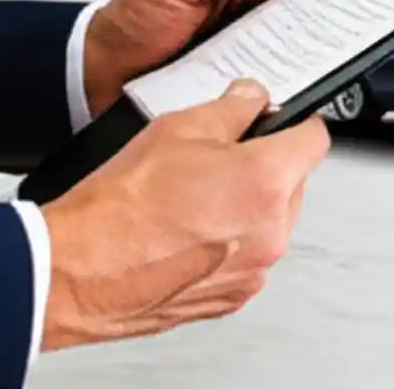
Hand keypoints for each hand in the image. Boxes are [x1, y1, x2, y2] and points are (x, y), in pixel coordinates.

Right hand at [39, 79, 329, 348]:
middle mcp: (272, 230)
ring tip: (196, 198)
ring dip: (249, 206)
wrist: (79, 271)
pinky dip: (230, 242)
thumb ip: (232, 107)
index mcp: (268, 181)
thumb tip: (252, 97)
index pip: (314, 138)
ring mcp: (255, 268)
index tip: (280, 120)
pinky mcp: (235, 295)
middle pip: (294, 181)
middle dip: (267, 165)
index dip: (295, 122)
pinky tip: (190, 230)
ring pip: (272, 220)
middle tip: (220, 159)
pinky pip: (249, 255)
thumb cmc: (121, 207)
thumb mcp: (179, 128)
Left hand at [83, 0, 310, 116]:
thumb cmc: (129, 23)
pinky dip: (283, 68)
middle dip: (317, 2)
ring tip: (324, 40)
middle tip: (341, 5)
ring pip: (286, 34)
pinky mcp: (238, 68)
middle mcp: (238, 2)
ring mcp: (240, 37)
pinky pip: (270, 66)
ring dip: (302, 38)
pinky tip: (294, 71)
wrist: (101, 75)